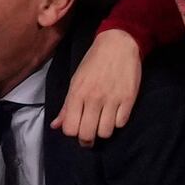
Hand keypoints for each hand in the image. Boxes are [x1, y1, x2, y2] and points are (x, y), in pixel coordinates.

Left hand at [52, 27, 140, 144]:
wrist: (118, 44)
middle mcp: (94, 99)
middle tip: (88, 136)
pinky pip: (121, 123)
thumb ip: (67, 105)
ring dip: (103, 131)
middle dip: (86, 140)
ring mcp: (112, 100)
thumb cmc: (93, 62)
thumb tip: (55, 126)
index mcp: (77, 93)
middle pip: (87, 134)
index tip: (76, 128)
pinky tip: (114, 114)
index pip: (70, 128)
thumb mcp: (75, 80)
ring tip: (102, 123)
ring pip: (105, 133)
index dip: (72, 132)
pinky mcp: (129, 99)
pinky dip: (117, 122)